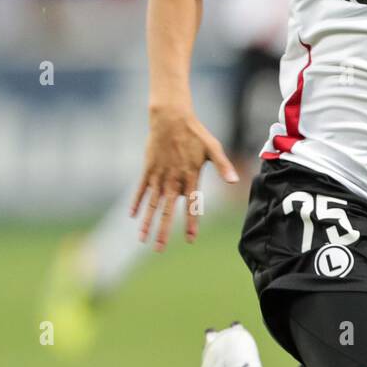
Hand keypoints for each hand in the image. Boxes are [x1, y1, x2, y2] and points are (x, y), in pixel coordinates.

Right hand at [130, 105, 238, 250]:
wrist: (171, 118)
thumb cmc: (195, 133)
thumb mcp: (213, 148)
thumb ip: (223, 166)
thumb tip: (234, 181)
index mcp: (190, 176)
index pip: (191, 205)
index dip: (191, 222)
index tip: (190, 239)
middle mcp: (173, 179)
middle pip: (167, 210)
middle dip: (163, 230)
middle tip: (159, 248)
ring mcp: (159, 175)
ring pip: (152, 203)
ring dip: (147, 221)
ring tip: (142, 239)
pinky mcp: (148, 169)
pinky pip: (141, 189)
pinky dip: (136, 202)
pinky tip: (132, 216)